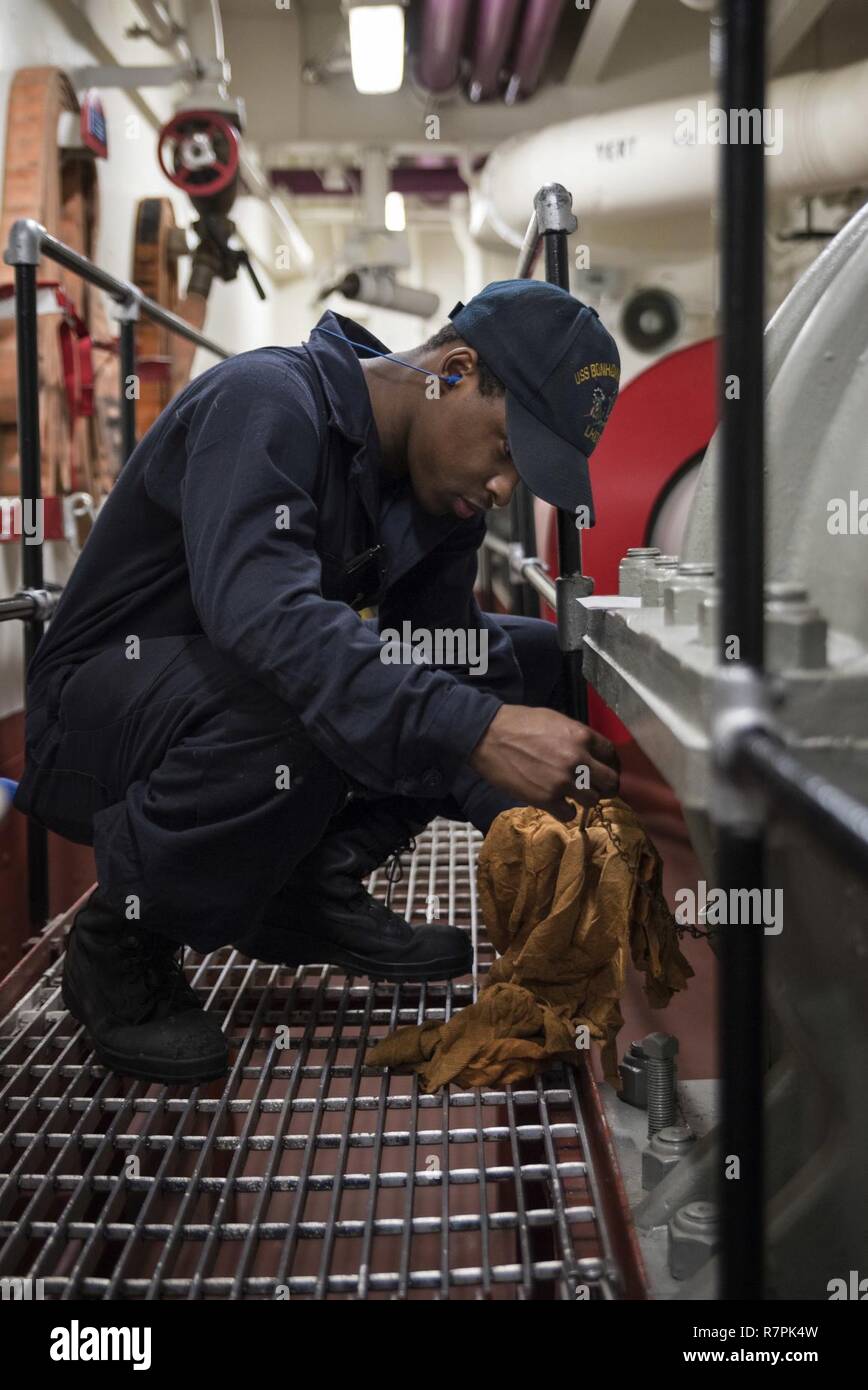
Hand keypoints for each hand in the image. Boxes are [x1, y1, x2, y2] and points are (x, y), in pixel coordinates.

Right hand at [469, 705, 619, 821]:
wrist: (488, 736)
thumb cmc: (518, 723)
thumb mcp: (555, 720)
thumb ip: (576, 736)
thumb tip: (590, 750)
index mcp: (582, 736)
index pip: (611, 754)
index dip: (609, 762)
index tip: (603, 767)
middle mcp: (578, 760)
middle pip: (610, 781)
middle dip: (604, 784)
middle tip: (594, 785)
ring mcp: (563, 782)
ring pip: (593, 800)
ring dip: (585, 797)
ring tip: (573, 793)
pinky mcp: (546, 799)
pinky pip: (569, 814)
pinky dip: (565, 810)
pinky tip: (557, 803)